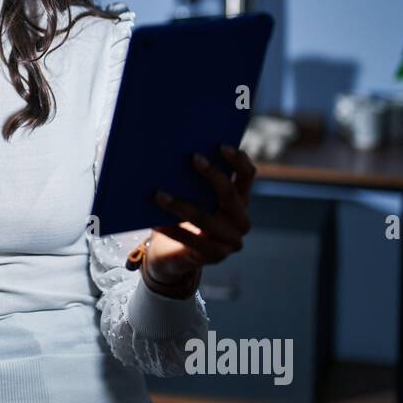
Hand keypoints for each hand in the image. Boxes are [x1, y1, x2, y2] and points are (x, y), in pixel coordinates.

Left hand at [143, 144, 255, 296]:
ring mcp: (230, 241)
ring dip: (180, 204)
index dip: (237, 159)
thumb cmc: (182, 218)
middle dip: (211, 174)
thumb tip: (176, 153)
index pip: (247, 175)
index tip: (219, 145)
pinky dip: (171, 230)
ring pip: (205, 218)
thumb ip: (193, 181)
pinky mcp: (214, 257)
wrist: (172, 256)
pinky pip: (191, 240)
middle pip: (229, 193)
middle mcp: (241, 221)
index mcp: (241, 200)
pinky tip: (154, 222)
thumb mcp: (192, 197)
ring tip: (158, 193)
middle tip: (191, 157)